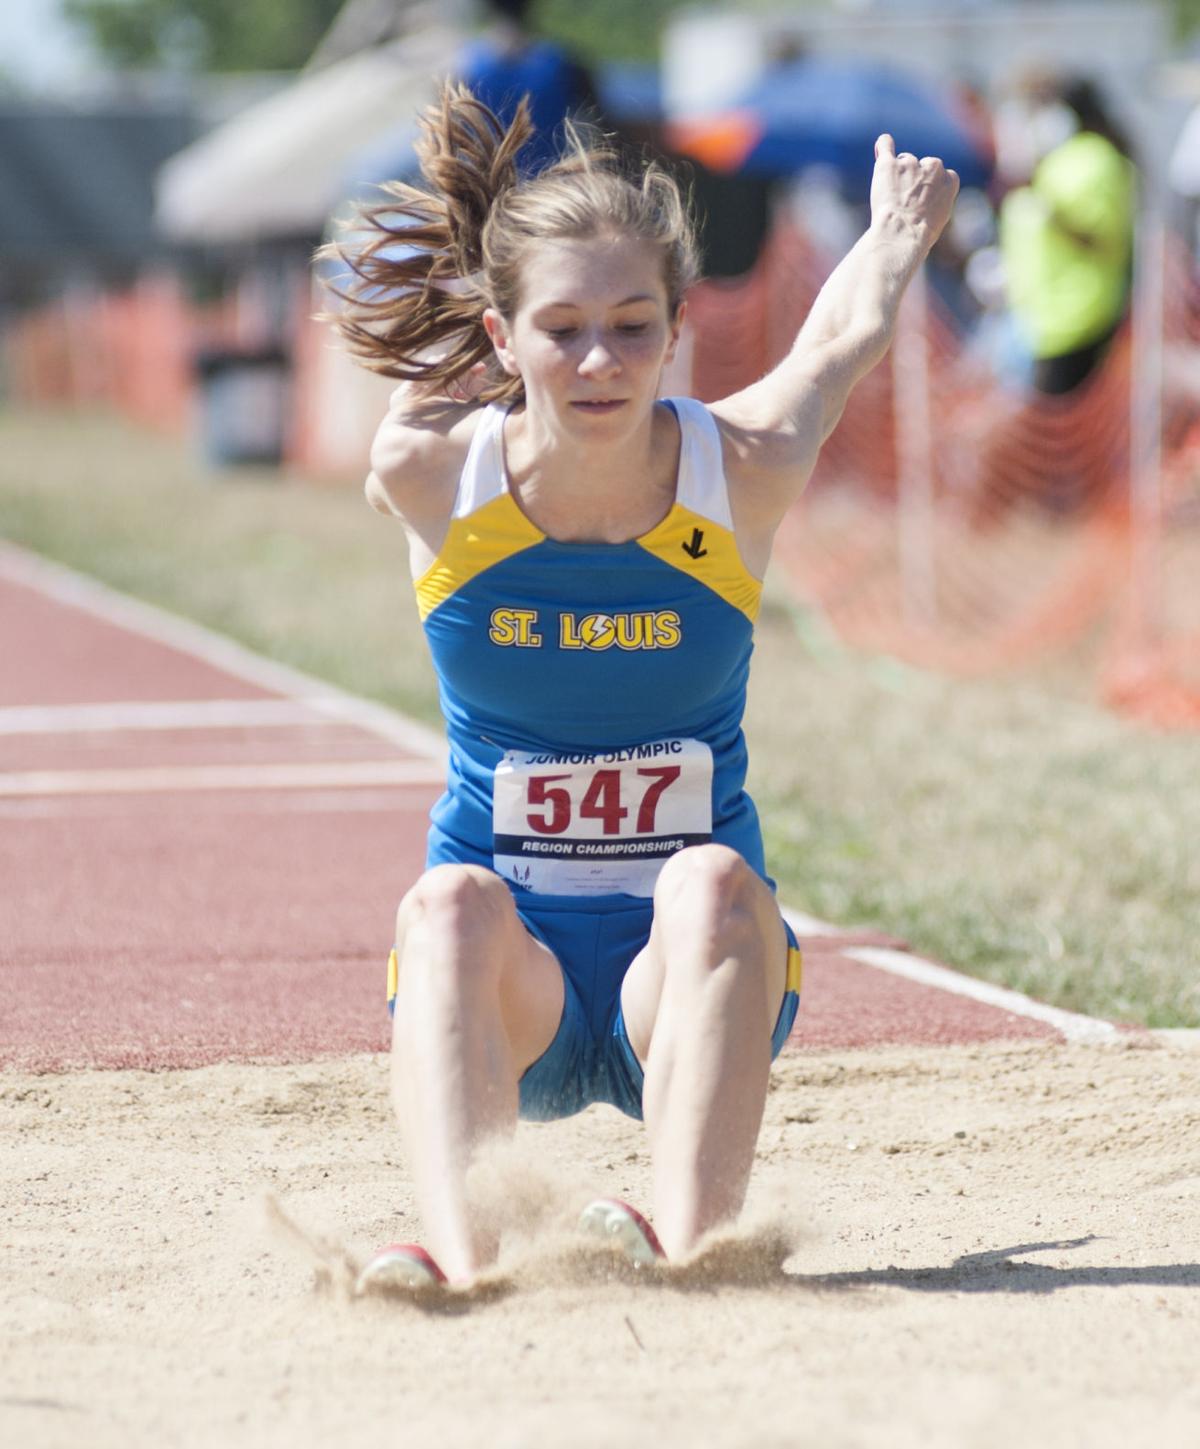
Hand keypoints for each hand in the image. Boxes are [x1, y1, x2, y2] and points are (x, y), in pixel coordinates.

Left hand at [869, 134, 959, 251]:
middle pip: (922, 166)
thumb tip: (928, 196)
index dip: (929, 187)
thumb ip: (937, 198)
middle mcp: (933, 167)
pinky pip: (885, 146)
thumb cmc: (920, 233)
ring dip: (897, 176)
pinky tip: (881, 146)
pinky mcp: (889, 165)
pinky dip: (883, 146)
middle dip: (914, 179)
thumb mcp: (939, 217)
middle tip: (905, 203)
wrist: (903, 234)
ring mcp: (910, 163)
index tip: (922, 200)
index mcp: (950, 180)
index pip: (940, 175)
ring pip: (903, 162)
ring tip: (891, 200)